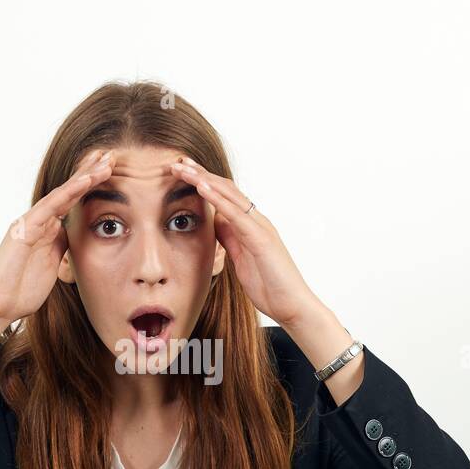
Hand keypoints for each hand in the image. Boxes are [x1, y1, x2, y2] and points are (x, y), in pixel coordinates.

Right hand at [0, 147, 113, 326]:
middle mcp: (38, 221)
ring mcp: (30, 223)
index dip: (91, 186)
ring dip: (84, 176)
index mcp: (46, 229)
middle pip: (69, 191)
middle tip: (112, 155)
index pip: (73, 202)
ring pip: (62, 193)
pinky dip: (69, 192)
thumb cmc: (21, 291)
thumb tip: (77, 238)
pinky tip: (86, 180)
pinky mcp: (24, 229)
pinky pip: (50, 206)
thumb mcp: (52, 266)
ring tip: (105, 162)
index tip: (111, 172)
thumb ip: (62, 248)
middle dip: (90, 172)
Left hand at [170, 157, 321, 328]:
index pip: (225, 196)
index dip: (203, 183)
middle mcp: (256, 220)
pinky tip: (200, 187)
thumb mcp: (240, 258)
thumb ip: (230, 238)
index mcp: (251, 225)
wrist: (292, 306)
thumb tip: (216, 221)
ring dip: (203, 179)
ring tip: (183, 168)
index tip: (182, 173)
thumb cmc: (269, 286)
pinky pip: (236, 213)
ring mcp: (260, 227)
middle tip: (177, 162)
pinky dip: (217, 198)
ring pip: (229, 194)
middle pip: (225, 188)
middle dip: (200, 174)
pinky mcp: (261, 238)